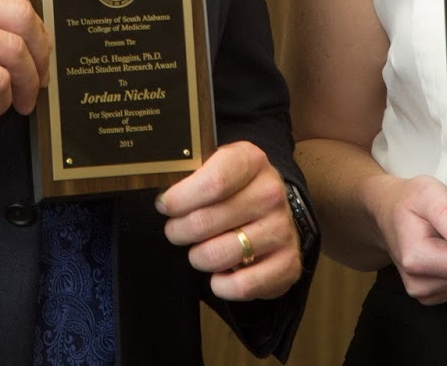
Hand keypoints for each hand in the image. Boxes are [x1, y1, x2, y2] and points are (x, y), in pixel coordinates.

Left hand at [154, 142, 302, 300]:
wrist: (270, 212)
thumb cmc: (232, 190)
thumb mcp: (215, 166)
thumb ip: (190, 174)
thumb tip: (158, 194)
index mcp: (252, 160)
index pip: (211, 183)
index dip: (180, 199)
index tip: (164, 206)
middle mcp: (271, 193)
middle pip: (205, 221)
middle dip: (179, 231)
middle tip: (175, 231)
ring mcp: (282, 229)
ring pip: (219, 254)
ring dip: (198, 257)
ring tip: (197, 251)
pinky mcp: (289, 264)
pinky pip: (243, 286)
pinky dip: (221, 286)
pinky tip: (218, 275)